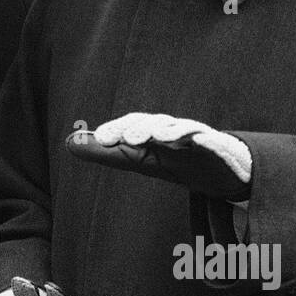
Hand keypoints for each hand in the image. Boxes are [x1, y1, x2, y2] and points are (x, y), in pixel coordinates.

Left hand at [67, 112, 251, 200]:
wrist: (226, 171)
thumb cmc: (181, 161)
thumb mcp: (144, 161)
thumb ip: (109, 153)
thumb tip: (69, 143)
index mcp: (155, 135)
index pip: (135, 126)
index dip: (119, 129)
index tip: (103, 139)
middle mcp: (176, 132)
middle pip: (158, 124)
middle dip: (143, 129)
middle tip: (128, 139)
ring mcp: (201, 139)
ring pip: (185, 129)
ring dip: (170, 131)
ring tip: (158, 137)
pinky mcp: (224, 150)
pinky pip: (216, 144)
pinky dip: (207, 140)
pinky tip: (200, 140)